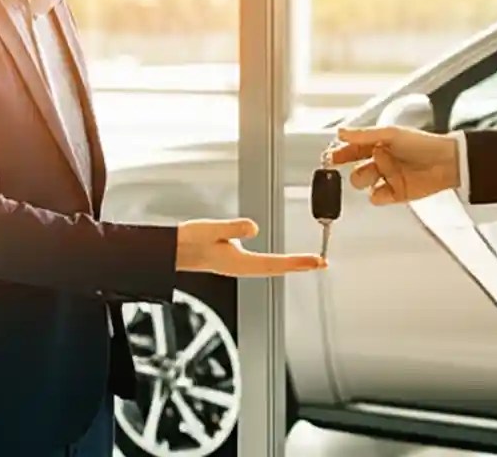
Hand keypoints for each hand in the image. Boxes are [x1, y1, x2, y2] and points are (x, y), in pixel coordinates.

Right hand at [175, 218, 326, 276]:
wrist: (174, 251)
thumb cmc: (190, 240)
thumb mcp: (211, 229)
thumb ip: (232, 228)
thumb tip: (254, 228)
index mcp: (239, 262)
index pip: (276, 263)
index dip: (298, 262)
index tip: (317, 261)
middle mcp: (242, 268)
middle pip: (278, 269)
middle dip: (301, 266)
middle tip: (322, 263)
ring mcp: (240, 266)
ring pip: (272, 268)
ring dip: (291, 265)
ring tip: (310, 262)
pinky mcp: (236, 261)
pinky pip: (264, 264)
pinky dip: (279, 263)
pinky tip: (282, 261)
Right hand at [322, 125, 459, 204]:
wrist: (446, 162)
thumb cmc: (423, 144)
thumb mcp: (390, 134)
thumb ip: (364, 134)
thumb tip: (341, 132)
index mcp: (378, 144)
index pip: (352, 149)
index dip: (339, 153)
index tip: (330, 156)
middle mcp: (380, 161)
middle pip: (354, 169)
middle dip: (351, 166)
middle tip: (346, 165)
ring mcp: (387, 178)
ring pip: (362, 183)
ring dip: (365, 178)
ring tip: (377, 170)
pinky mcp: (395, 194)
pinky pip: (376, 197)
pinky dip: (378, 193)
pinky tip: (386, 186)